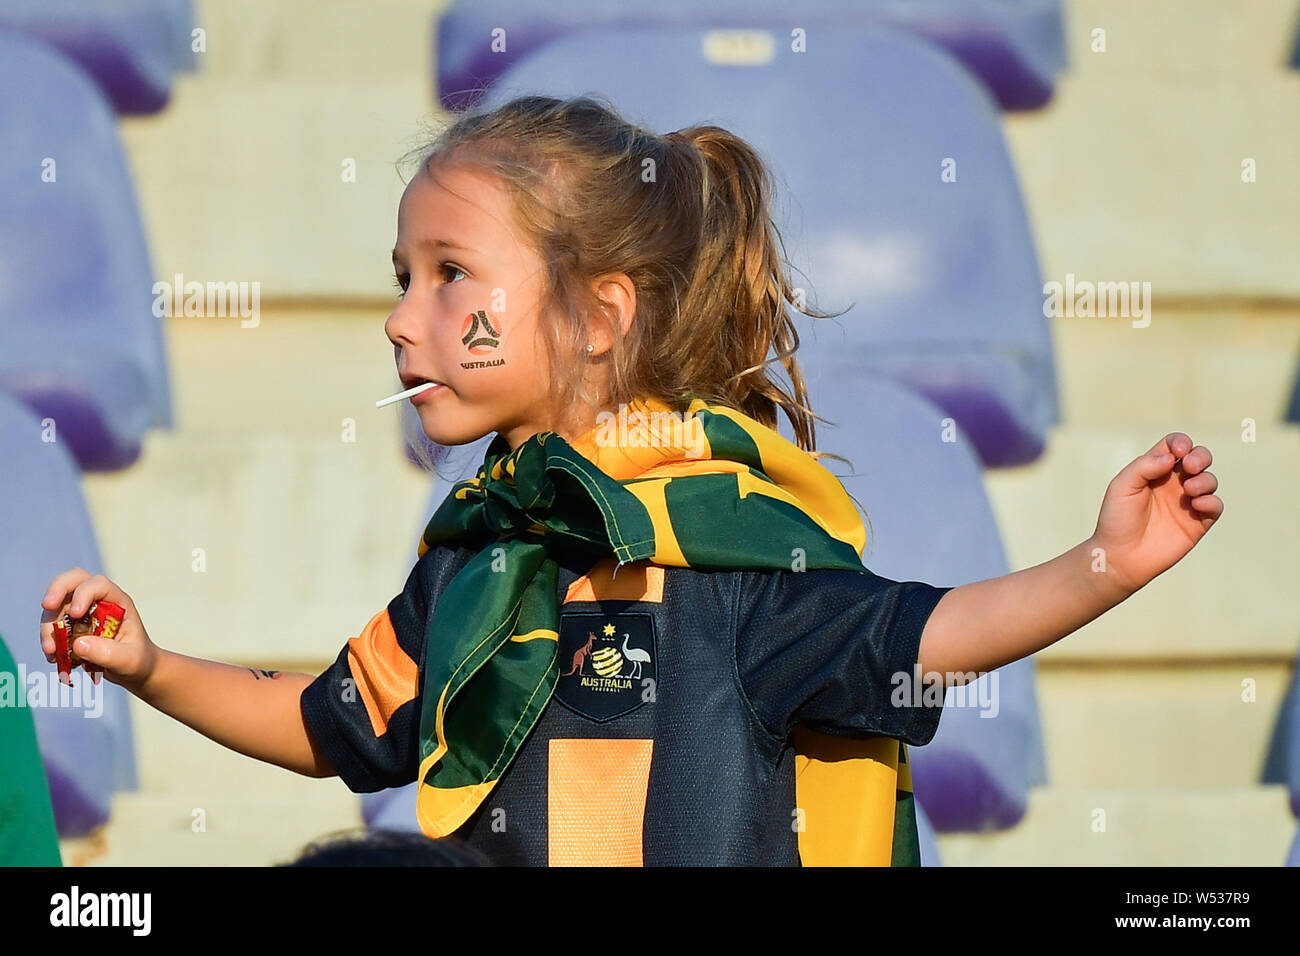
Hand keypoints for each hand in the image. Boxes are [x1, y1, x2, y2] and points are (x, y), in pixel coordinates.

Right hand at [40, 569, 158, 689]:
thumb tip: (78, 644)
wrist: (133, 671)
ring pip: (57, 607)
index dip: (84, 593)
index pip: (98, 585)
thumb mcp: (129, 660)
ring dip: (49, 626)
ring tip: (52, 652)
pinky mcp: (70, 627)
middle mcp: (98, 602)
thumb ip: (107, 653)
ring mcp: (82, 613)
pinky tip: (54, 657)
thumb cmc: (137, 661)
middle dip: (57, 590)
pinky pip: (53, 626)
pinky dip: (49, 639)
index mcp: (118, 602)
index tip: (75, 613)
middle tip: (47, 606)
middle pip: (73, 582)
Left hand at [1089, 433, 1222, 595]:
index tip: (1178, 451)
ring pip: (1209, 480)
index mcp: (1154, 470)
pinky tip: (1197, 504)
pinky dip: (1211, 501)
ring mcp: (1186, 502)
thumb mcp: (1122, 486)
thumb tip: (1172, 458)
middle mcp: (1173, 483)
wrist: (1120, 556)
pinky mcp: (1197, 523)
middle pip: (1198, 458)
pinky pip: (1215, 506)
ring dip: (1205, 479)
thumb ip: (1144, 466)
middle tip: (1190, 466)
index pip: (1174, 446)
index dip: (1181, 442)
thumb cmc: (1117, 519)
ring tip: (1189, 489)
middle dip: (1200, 456)